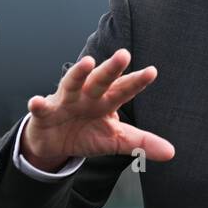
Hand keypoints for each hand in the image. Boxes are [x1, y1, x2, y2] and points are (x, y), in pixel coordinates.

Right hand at [22, 49, 171, 169]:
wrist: (54, 142)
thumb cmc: (88, 133)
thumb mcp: (116, 140)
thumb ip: (141, 143)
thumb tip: (171, 152)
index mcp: (106, 100)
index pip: (124, 89)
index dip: (137, 82)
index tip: (152, 72)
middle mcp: (87, 95)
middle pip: (101, 80)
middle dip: (111, 69)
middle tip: (124, 55)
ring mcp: (65, 101)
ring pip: (72, 84)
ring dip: (78, 73)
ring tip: (87, 63)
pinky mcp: (44, 112)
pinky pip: (41, 107)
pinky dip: (38, 104)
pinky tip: (36, 101)